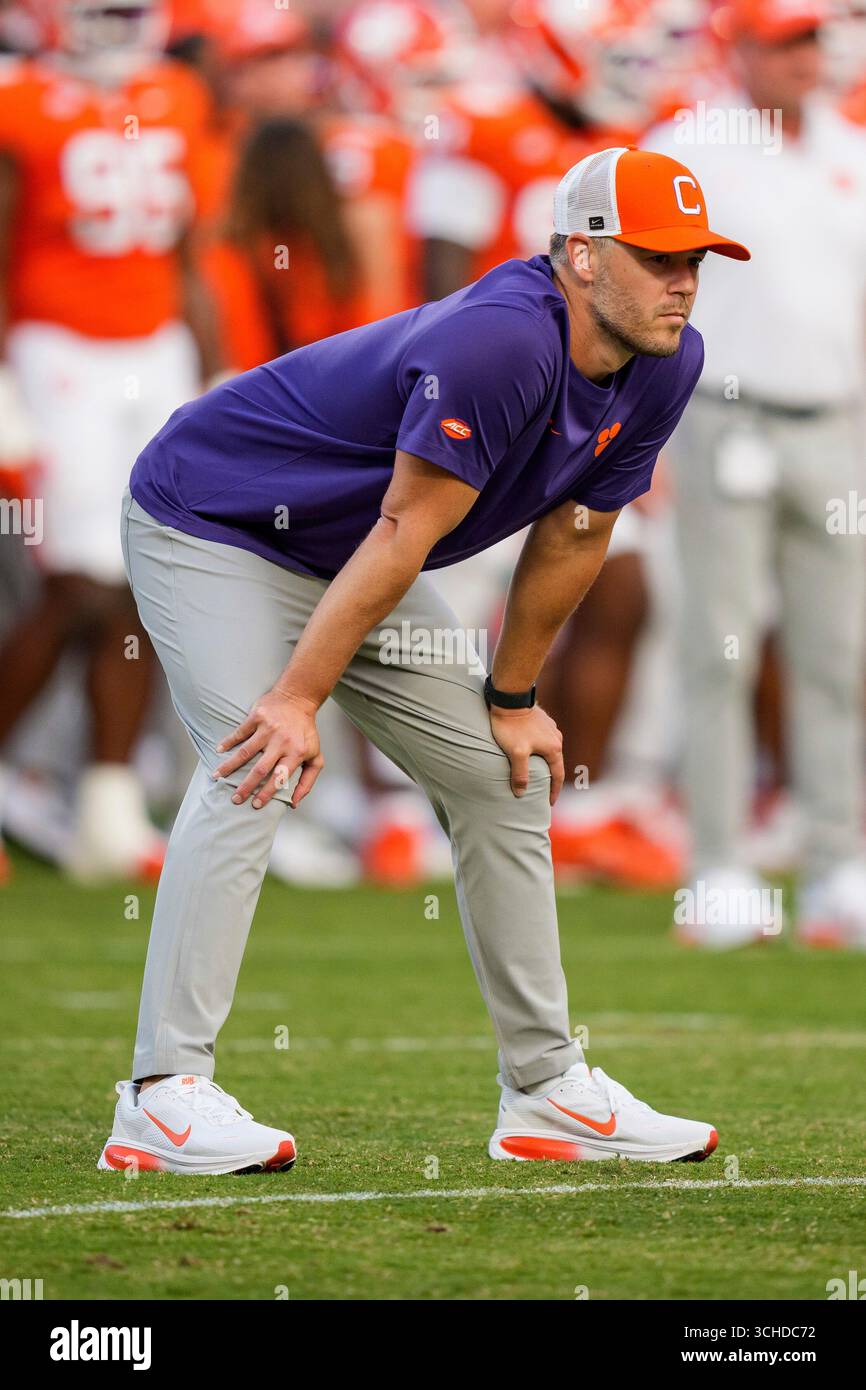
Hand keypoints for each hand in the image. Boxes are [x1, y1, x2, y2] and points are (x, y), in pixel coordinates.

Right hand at [213, 689, 323, 809]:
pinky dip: (228, 741)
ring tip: (217, 777)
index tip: (255, 805)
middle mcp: (282, 742)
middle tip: (235, 798)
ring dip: (230, 765)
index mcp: (296, 753)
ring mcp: (268, 729)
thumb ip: (308, 781)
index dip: (267, 793)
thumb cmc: (306, 732)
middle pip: (260, 769)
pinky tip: (218, 750)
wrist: (298, 698)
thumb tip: (295, 803)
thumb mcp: (315, 756)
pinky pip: (240, 732)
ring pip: (245, 751)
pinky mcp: (257, 717)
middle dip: (246, 786)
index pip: (280, 778)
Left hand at [489, 704, 564, 804]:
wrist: (510, 698)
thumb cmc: (512, 726)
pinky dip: (539, 749)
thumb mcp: (516, 752)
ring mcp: (550, 728)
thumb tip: (521, 793)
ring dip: (545, 762)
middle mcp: (556, 738)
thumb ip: (520, 774)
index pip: (557, 775)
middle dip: (551, 777)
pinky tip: (531, 750)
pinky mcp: (542, 721)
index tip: (549, 803)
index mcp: (553, 748)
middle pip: (555, 763)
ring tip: (537, 770)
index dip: (554, 791)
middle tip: (544, 790)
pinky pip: (543, 739)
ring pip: (549, 750)